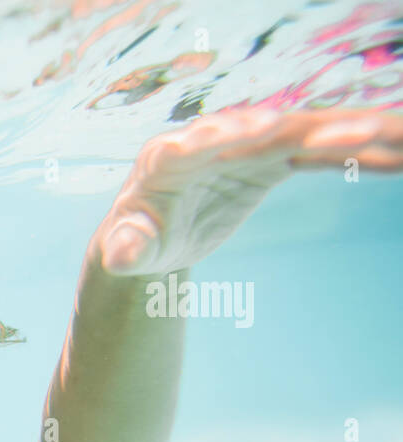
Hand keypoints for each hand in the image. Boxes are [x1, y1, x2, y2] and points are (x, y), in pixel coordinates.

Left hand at [94, 108, 402, 275]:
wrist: (152, 238)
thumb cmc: (134, 242)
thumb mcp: (127, 250)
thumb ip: (125, 250)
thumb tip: (120, 258)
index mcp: (167, 159)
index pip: (199, 144)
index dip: (229, 137)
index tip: (259, 131)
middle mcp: (208, 141)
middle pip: (259, 131)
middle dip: (301, 130)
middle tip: (347, 129)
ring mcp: (242, 147)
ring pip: (296, 135)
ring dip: (339, 134)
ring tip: (380, 134)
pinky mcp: (267, 160)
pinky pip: (313, 153)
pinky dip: (346, 153)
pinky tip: (387, 152)